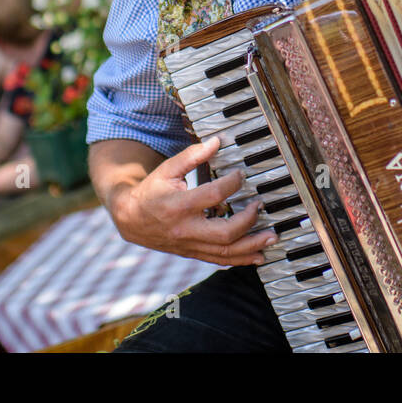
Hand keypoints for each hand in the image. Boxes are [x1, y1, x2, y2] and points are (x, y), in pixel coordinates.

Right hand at [111, 137, 277, 265]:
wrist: (130, 219)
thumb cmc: (151, 191)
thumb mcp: (167, 169)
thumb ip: (192, 155)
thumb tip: (217, 141)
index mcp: (179, 205)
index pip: (212, 195)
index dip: (232, 183)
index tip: (241, 175)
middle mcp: (186, 229)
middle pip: (224, 233)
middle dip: (248, 221)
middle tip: (260, 206)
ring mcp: (190, 245)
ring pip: (225, 252)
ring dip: (252, 246)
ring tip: (271, 237)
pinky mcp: (193, 253)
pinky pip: (219, 261)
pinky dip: (241, 260)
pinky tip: (258, 256)